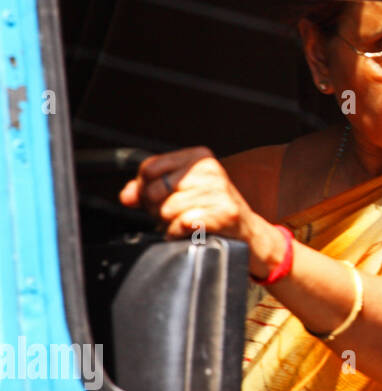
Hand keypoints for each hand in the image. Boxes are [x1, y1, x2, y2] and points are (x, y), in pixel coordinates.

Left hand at [119, 146, 260, 243]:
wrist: (245, 231)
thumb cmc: (210, 208)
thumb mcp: (181, 190)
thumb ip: (148, 188)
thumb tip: (127, 196)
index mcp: (199, 157)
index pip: (150, 168)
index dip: (144, 187)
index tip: (155, 197)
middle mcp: (210, 170)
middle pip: (154, 190)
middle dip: (155, 208)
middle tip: (172, 213)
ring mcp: (218, 190)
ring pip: (166, 210)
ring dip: (169, 223)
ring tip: (184, 221)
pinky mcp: (223, 213)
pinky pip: (180, 224)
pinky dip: (178, 233)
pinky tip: (190, 230)